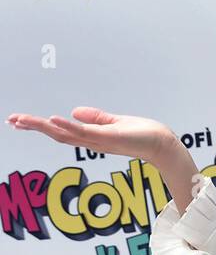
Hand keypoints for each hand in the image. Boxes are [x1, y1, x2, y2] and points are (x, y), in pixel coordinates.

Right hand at [7, 106, 176, 164]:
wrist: (162, 143)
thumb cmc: (142, 134)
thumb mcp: (114, 123)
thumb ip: (95, 118)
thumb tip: (74, 111)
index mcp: (91, 136)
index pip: (60, 131)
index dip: (39, 126)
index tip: (19, 121)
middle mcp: (91, 141)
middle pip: (56, 134)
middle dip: (33, 127)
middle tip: (11, 121)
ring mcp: (98, 140)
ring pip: (65, 133)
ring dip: (43, 126)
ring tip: (22, 120)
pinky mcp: (109, 138)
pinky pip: (85, 132)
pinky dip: (68, 126)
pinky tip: (53, 120)